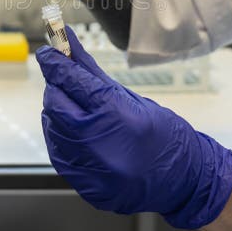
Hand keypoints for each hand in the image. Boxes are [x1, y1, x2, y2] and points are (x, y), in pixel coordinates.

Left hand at [36, 27, 231, 228]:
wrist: (184, 181)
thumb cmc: (163, 135)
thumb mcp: (131, 98)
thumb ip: (93, 72)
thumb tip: (68, 44)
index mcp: (116, 115)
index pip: (71, 81)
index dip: (55, 64)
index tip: (47, 53)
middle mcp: (100, 144)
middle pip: (55, 104)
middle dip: (56, 88)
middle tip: (65, 83)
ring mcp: (91, 169)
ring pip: (52, 129)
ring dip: (58, 115)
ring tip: (79, 113)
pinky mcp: (86, 187)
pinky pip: (59, 155)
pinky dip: (62, 139)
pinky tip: (78, 135)